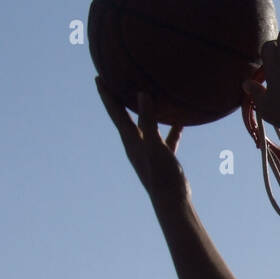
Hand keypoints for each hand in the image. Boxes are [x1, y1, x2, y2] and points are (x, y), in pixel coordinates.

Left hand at [97, 77, 185, 199]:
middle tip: (113, 80)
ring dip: (144, 111)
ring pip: (144, 125)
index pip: (115, 113)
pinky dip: (171, 128)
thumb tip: (142, 94)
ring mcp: (148, 151)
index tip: (98, 77)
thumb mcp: (155, 145)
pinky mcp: (162, 158)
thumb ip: (148, 120)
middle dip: (118, 98)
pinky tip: (181, 121)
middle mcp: (135, 144)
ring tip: (146, 94)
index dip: (106, 94)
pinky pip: (165, 138)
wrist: (172, 201)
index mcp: (130, 140)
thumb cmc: (161, 175)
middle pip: (123, 116)